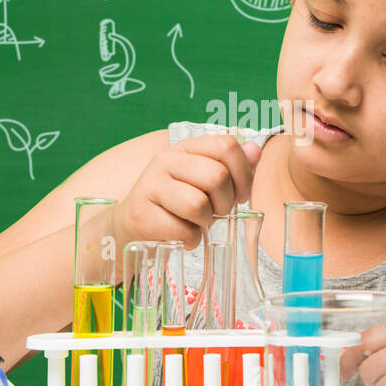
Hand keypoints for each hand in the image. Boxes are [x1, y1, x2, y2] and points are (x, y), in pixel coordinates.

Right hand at [112, 134, 261, 250]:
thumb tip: (255, 150)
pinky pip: (183, 230)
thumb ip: (231, 166)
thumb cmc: (175, 204)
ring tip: (195, 223)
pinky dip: (190, 239)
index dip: (243, 174)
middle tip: (215, 213)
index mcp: (186, 148)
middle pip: (216, 176)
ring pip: (198, 204)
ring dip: (205, 222)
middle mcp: (165, 160)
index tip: (240, 195)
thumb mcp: (202, 181)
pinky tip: (181, 236)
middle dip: (225, 203)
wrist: (130, 226)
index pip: (226, 146)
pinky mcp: (141, 214)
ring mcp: (150, 185)